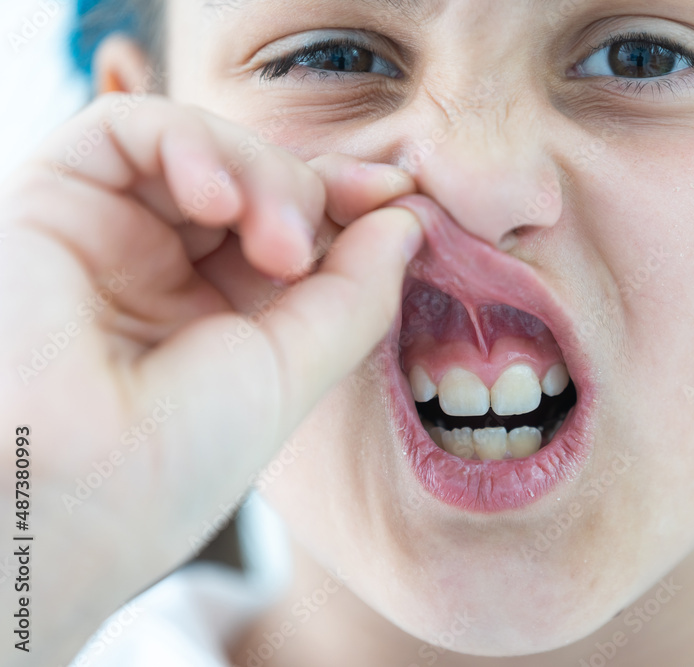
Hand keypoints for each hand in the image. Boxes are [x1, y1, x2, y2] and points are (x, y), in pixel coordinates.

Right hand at [0, 93, 420, 663]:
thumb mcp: (293, 369)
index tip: (400, 195)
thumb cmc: (173, 458)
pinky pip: (126, 129)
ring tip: (277, 241)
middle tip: (312, 246)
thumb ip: (355, 290)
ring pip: (204, 147)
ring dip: (260, 174)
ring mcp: (110, 232)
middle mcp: (165, 269)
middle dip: (307, 192)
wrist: (64, 496)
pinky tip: (218, 198)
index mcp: (220, 314)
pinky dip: (190, 144)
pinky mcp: (54, 199)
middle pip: (255, 179)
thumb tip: (404, 220)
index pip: (292, 226)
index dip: (347, 202)